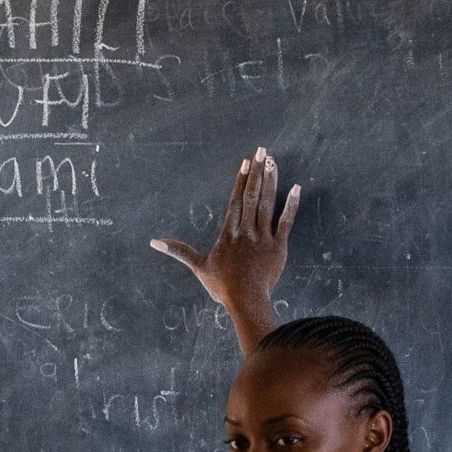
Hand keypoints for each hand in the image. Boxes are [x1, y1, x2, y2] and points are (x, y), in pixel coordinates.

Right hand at [150, 145, 300, 350]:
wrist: (245, 301)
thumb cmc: (223, 287)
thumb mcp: (198, 267)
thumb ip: (179, 251)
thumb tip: (154, 242)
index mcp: (228, 233)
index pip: (235, 201)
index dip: (240, 180)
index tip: (245, 162)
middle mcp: (246, 230)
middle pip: (251, 196)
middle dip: (256, 172)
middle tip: (262, 150)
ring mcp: (263, 238)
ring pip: (267, 204)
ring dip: (270, 181)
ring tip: (273, 161)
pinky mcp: (278, 247)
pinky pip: (286, 222)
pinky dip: (291, 205)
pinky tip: (297, 188)